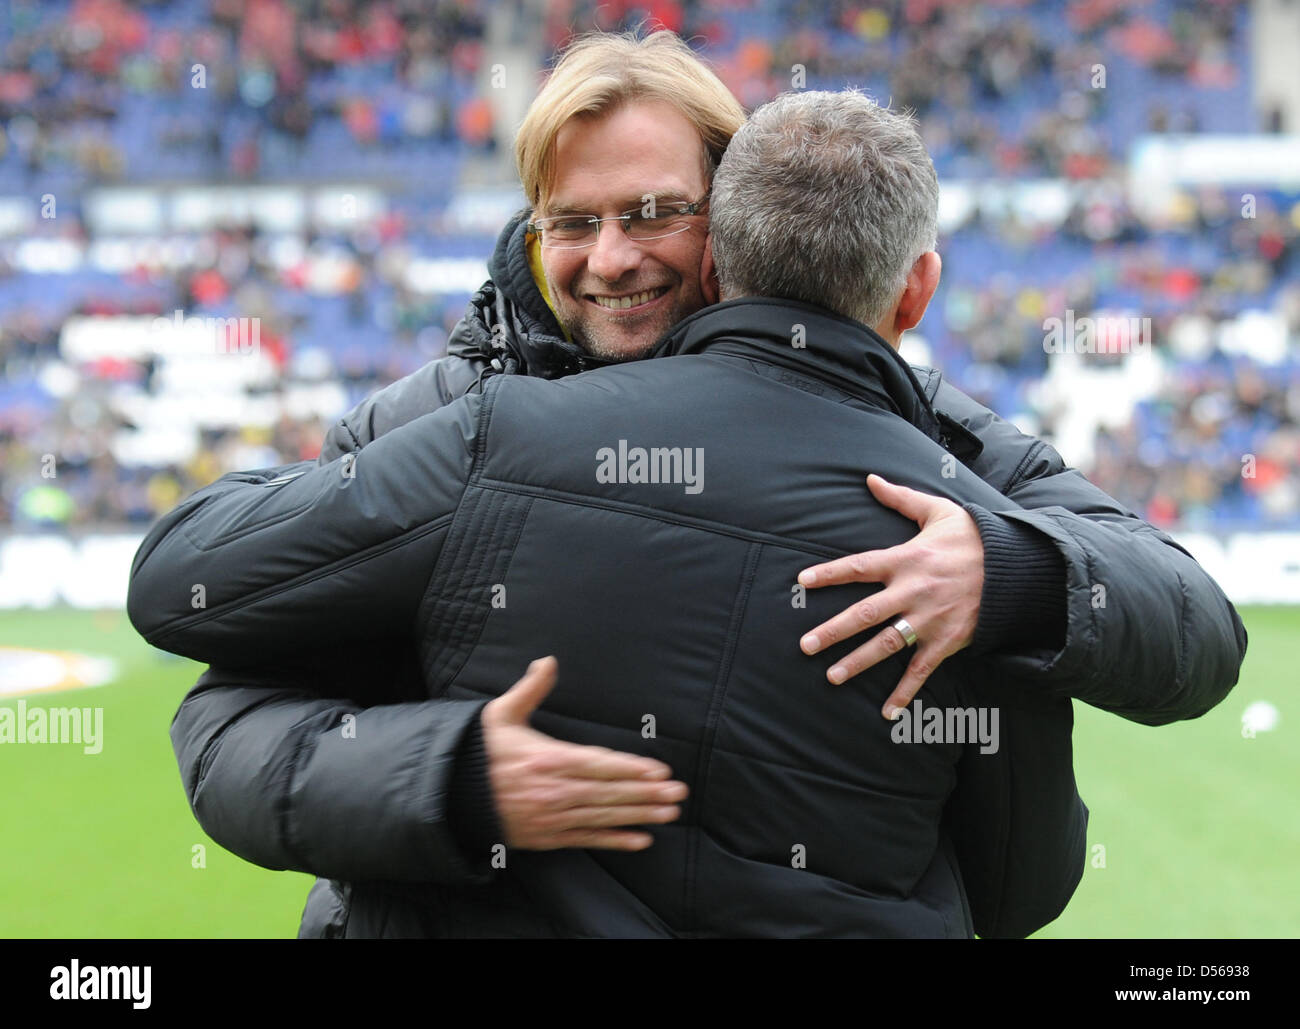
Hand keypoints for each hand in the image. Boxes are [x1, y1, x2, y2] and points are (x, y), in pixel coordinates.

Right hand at [481, 656, 687, 850]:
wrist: (452, 795)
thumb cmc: (481, 752)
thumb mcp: (501, 714)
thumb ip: (530, 689)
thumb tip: (547, 661)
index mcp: (547, 759)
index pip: (598, 764)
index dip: (630, 769)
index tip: (659, 771)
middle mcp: (553, 791)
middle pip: (608, 793)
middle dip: (646, 794)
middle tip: (678, 793)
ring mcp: (551, 817)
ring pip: (603, 817)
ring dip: (639, 816)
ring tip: (669, 813)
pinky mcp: (547, 837)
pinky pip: (586, 839)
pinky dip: (614, 841)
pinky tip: (640, 840)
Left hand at [797, 474, 983, 717]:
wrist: (1018, 567)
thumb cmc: (973, 537)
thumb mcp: (937, 511)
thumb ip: (900, 498)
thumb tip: (869, 479)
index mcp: (906, 559)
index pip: (858, 567)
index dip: (829, 574)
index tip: (801, 583)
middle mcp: (913, 592)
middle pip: (865, 614)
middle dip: (833, 630)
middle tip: (805, 645)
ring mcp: (930, 620)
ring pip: (886, 645)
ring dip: (858, 662)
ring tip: (831, 677)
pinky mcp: (948, 641)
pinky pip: (921, 671)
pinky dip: (904, 693)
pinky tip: (885, 713)